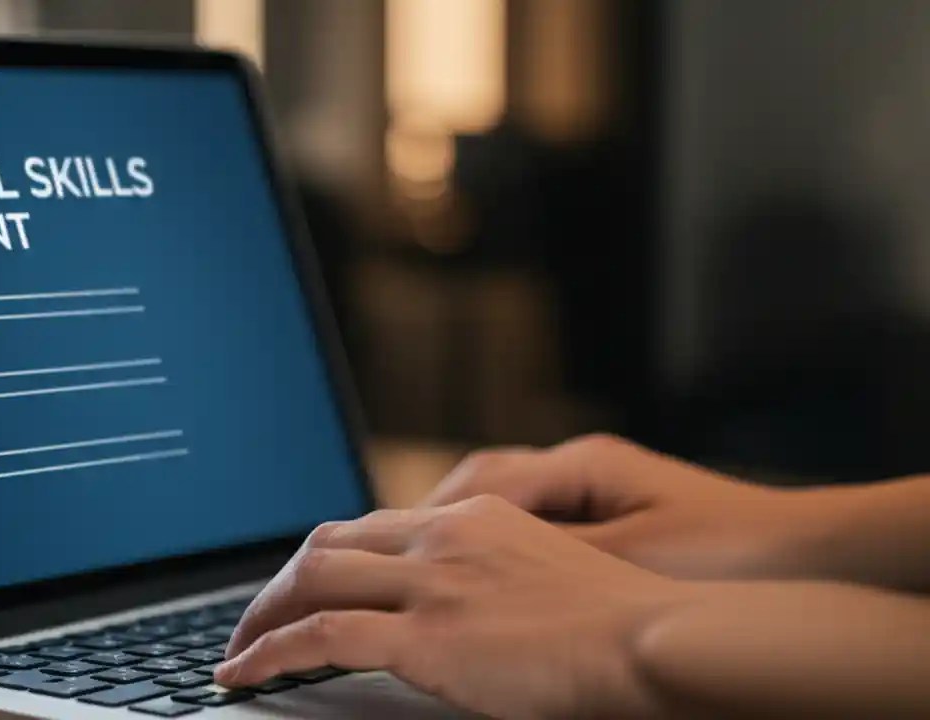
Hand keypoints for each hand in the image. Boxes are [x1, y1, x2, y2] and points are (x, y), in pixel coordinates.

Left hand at [216, 496, 695, 718]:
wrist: (656, 638)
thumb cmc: (626, 622)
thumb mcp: (552, 576)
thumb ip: (498, 579)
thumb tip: (469, 614)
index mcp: (474, 518)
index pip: (374, 526)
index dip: (328, 558)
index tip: (306, 586)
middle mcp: (442, 536)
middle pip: (329, 544)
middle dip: (281, 581)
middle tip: (256, 617)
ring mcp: (430, 582)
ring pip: (311, 580)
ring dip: (262, 614)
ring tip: (237, 648)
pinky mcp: (425, 635)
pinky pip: (320, 636)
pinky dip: (270, 653)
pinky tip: (244, 674)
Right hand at [423, 434, 820, 580]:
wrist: (800, 550)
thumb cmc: (724, 550)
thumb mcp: (626, 555)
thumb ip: (549, 551)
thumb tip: (477, 558)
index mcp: (584, 462)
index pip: (483, 479)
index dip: (430, 513)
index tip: (389, 541)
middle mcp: (584, 464)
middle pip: (484, 479)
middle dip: (434, 513)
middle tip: (390, 549)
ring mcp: (599, 485)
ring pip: (507, 497)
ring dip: (464, 526)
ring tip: (428, 563)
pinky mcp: (613, 511)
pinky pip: (538, 518)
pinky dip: (502, 540)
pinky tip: (489, 573)